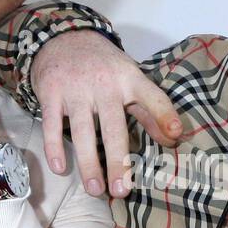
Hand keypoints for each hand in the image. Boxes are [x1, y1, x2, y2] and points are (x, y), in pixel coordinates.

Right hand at [30, 30, 181, 196]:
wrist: (63, 38)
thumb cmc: (103, 67)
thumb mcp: (130, 80)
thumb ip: (151, 110)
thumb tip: (173, 139)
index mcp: (129, 79)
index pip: (152, 97)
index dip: (164, 114)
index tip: (176, 135)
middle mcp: (104, 84)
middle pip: (113, 127)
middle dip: (117, 160)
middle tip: (122, 190)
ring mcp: (75, 89)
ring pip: (82, 131)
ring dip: (88, 163)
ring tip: (95, 189)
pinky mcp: (51, 93)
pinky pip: (52, 126)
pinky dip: (54, 148)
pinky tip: (61, 169)